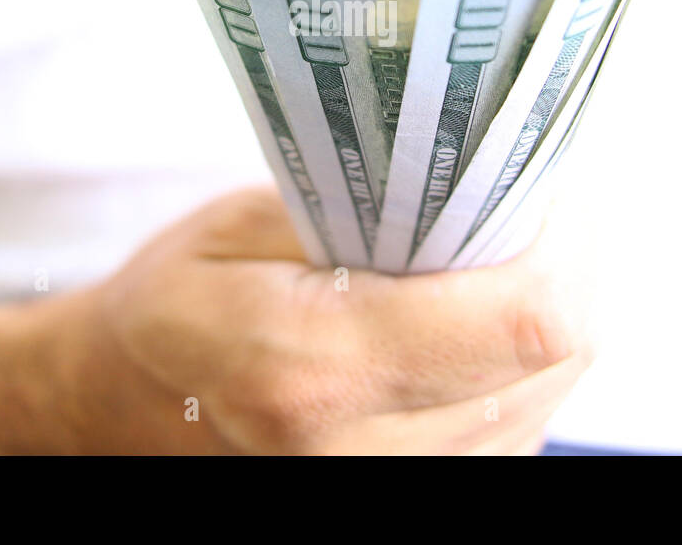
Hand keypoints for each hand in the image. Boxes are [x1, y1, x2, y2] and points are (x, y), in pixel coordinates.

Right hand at [58, 185, 591, 453]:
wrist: (118, 413)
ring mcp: (394, 492)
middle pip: (557, 356)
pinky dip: (514, 365)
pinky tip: (466, 322)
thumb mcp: (243, 222)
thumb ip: (368, 205)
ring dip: (540, 316)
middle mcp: (366, 454)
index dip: (563, 240)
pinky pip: (521, 427)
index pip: (528, 320)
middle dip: (560, 265)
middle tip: (519, 201)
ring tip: (484, 259)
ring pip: (550, 395)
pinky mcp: (418, 500)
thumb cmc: (175, 307)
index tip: (541, 183)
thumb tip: (491, 180)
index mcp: (315, 370)